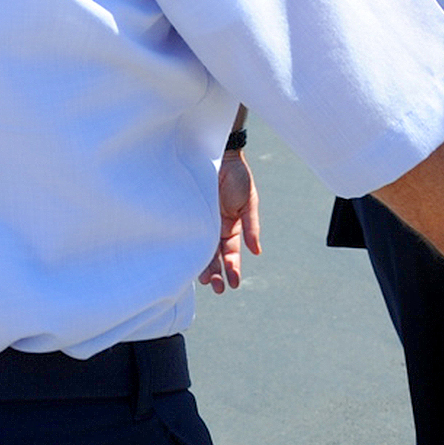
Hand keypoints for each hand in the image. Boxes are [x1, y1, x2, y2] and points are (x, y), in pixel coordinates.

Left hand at [200, 148, 262, 292]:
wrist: (220, 155)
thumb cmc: (238, 177)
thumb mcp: (248, 203)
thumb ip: (251, 227)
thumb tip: (256, 252)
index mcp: (231, 228)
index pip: (232, 254)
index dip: (233, 269)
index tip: (234, 284)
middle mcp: (214, 229)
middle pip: (215, 257)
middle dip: (217, 274)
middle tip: (217, 289)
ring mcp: (200, 223)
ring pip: (201, 251)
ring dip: (204, 268)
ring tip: (205, 282)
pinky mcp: (188, 215)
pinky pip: (187, 236)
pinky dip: (189, 250)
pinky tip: (188, 263)